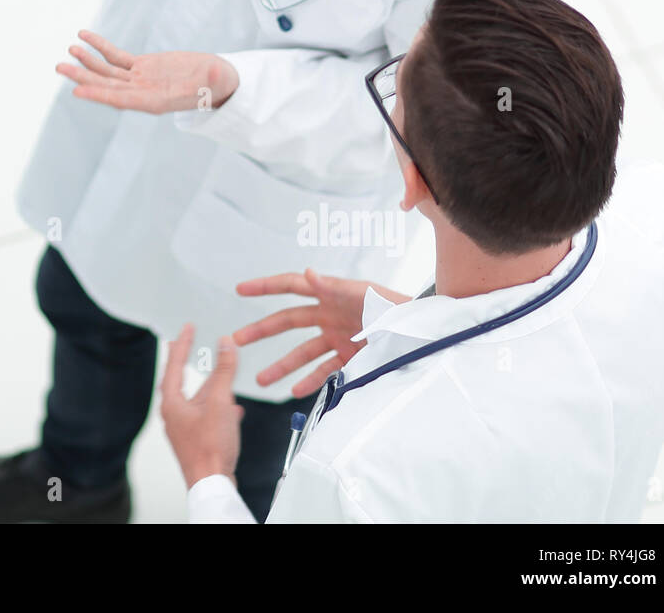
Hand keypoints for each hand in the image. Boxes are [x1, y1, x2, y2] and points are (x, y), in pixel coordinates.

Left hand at [55, 30, 238, 114]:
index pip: (122, 100)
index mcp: (155, 102)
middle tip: (60, 68)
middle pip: (107, 86)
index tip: (77, 91)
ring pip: (107, 72)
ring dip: (87, 62)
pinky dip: (100, 48)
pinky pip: (116, 57)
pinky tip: (84, 37)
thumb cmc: (219, 85)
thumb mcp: (218, 82)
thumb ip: (213, 80)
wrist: (217, 81)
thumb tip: (213, 73)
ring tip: (69, 51)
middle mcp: (142, 93)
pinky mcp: (141, 66)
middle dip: (83, 78)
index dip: (100, 95)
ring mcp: (140, 79)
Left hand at [159, 324, 243, 489]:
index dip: (182, 344)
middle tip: (193, 344)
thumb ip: (224, 372)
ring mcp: (185, 429)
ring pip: (199, 400)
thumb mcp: (220, 403)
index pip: (175, 365)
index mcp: (172, 403)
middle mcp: (175, 415)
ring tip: (224, 373)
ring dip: (213, 387)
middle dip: (195, 364)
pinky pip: (207, 416)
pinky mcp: (197, 440)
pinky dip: (220, 408)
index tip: (187, 328)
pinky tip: (234, 408)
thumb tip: (226, 345)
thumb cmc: (209, 449)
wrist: (212, 485)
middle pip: (185, 382)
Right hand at [232, 269, 410, 396]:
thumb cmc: (400, 309)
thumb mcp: (368, 296)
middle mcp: (331, 315)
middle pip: (289, 321)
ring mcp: (339, 338)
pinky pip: (325, 371)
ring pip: (302, 352)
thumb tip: (306, 273)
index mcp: (332, 294)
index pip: (292, 286)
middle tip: (236, 339)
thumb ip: (335, 287)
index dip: (266, 287)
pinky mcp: (351, 359)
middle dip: (262, 330)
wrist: (427, 335)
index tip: (241, 290)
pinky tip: (294, 391)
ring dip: (282, 365)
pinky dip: (310, 381)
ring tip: (261, 379)